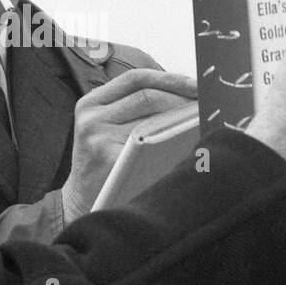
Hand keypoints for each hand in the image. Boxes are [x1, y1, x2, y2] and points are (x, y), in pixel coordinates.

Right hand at [60, 69, 197, 221]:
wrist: (78, 206)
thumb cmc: (102, 167)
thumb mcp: (104, 130)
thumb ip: (131, 111)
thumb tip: (187, 98)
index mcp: (91, 103)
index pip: (136, 79)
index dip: (170, 78)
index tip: (197, 85)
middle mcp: (91, 117)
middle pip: (147, 96)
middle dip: (182, 98)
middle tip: (207, 106)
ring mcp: (98, 138)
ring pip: (151, 118)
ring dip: (182, 120)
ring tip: (202, 122)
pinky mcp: (109, 160)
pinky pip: (149, 145)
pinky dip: (173, 143)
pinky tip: (189, 145)